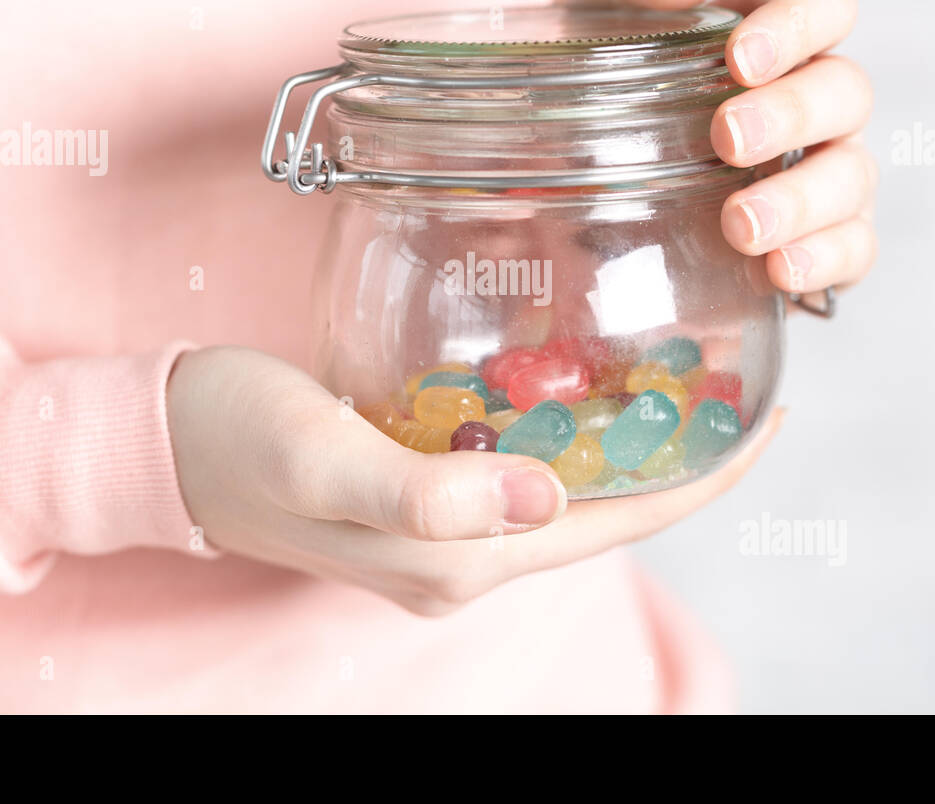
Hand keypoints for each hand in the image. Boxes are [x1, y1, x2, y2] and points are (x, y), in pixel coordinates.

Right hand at [168, 346, 780, 614]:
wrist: (165, 442)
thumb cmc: (236, 440)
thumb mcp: (324, 459)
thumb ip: (430, 493)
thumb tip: (550, 502)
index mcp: (457, 561)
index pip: (612, 525)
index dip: (698, 479)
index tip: (770, 419)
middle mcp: (463, 559)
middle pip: (603, 510)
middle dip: (676, 453)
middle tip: (735, 374)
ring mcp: (443, 530)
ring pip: (567, 489)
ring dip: (627, 439)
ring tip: (683, 372)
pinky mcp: (421, 494)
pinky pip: (523, 469)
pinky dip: (569, 430)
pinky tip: (585, 382)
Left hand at [557, 0, 876, 301]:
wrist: (563, 167)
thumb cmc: (596, 72)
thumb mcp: (595, 3)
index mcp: (772, 32)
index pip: (825, 4)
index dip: (798, 25)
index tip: (741, 58)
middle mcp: (811, 101)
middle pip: (846, 94)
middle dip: (792, 117)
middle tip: (726, 139)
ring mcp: (820, 173)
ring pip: (853, 178)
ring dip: (802, 201)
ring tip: (740, 226)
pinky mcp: (813, 241)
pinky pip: (852, 251)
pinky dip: (824, 261)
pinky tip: (779, 271)